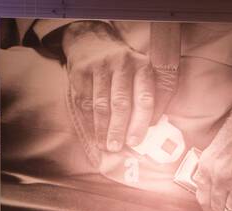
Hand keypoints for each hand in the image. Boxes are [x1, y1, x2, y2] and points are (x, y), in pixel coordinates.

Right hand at [60, 21, 155, 153]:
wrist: (91, 41)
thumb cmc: (121, 67)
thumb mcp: (139, 73)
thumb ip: (145, 98)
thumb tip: (149, 130)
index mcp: (142, 66)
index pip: (144, 98)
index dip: (140, 122)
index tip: (135, 142)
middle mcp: (122, 63)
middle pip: (121, 103)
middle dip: (118, 129)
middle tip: (116, 148)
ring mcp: (100, 66)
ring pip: (101, 105)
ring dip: (103, 129)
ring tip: (104, 145)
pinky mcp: (81, 71)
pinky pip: (85, 102)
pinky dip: (89, 122)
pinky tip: (92, 133)